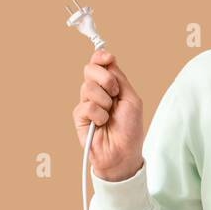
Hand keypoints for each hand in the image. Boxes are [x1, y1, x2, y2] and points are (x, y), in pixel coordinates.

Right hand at [72, 48, 145, 180]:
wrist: (123, 153)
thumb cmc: (130, 128)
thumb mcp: (132, 99)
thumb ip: (120, 78)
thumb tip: (108, 59)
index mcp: (110, 86)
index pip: (99, 64)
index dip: (100, 57)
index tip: (107, 57)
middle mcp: (96, 92)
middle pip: (90, 70)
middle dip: (105, 79)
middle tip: (115, 94)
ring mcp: (86, 103)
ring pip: (88, 87)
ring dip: (104, 101)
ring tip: (110, 115)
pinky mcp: (79, 117)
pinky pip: (86, 106)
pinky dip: (98, 115)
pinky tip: (102, 124)